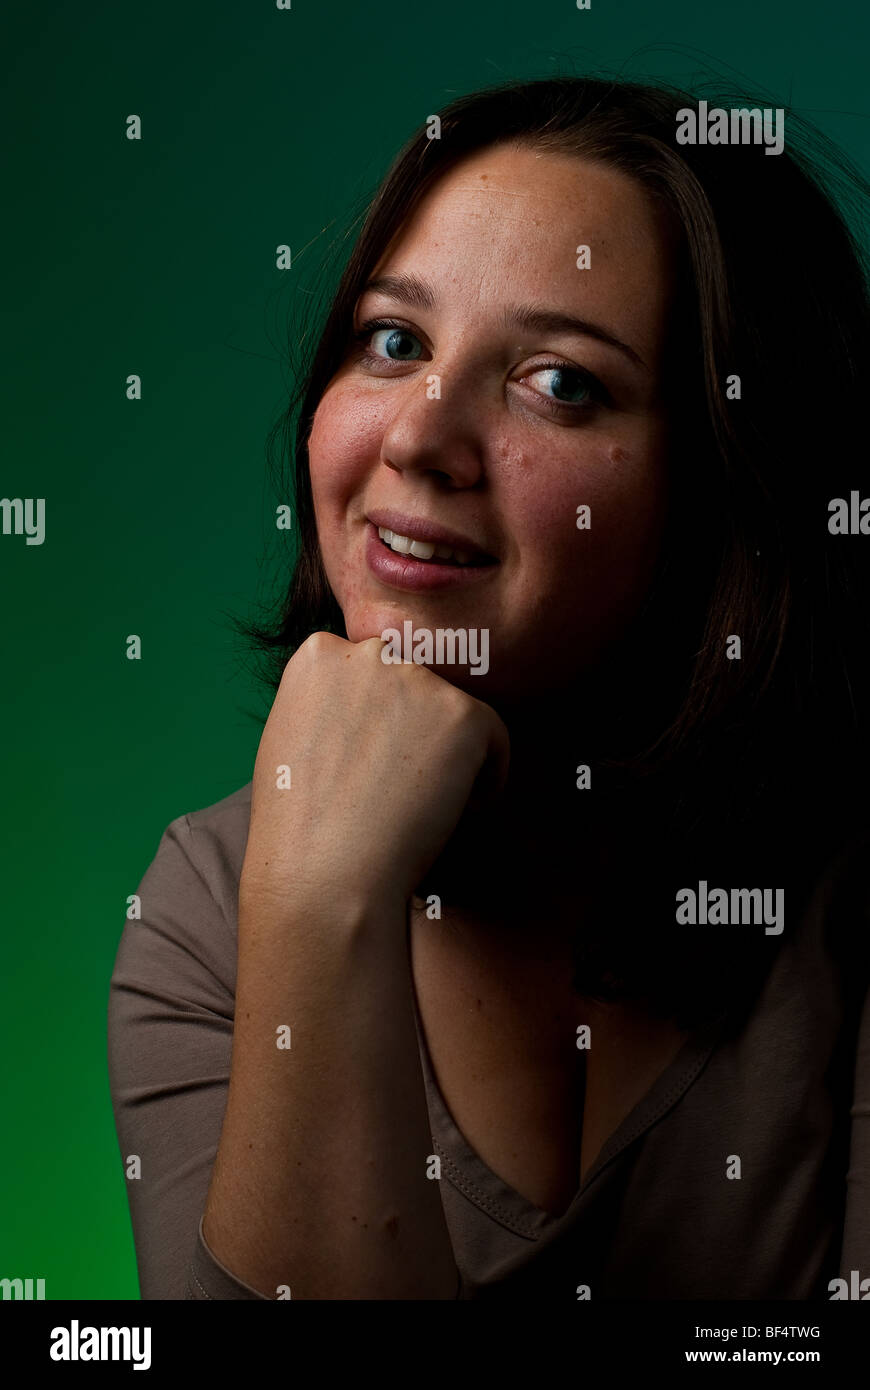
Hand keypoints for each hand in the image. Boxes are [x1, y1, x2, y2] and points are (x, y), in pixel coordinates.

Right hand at [240, 632, 510, 917]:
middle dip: (413, 730)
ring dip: (447, 754)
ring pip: (453, 713)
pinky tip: (450, 814)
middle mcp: (369, 653)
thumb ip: (331, 704)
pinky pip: (494, 740)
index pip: (370, 671)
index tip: (369, 766)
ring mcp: (418, 679)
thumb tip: (371, 707)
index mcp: (319, 654)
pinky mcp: (463, 713)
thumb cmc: (299, 825)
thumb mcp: (291, 738)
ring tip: (417, 806)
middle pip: (414, 685)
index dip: (377, 722)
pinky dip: (484, 779)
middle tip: (396, 789)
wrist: (323, 873)